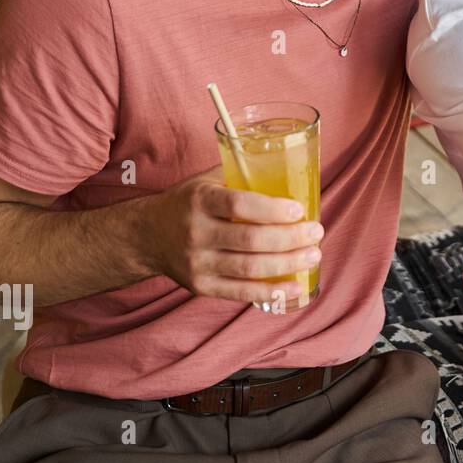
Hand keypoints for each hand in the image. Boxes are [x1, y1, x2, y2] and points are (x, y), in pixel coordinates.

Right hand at [132, 165, 322, 305]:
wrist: (146, 236)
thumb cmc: (189, 202)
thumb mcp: (207, 181)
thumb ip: (242, 174)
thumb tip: (292, 170)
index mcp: (200, 200)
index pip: (239, 204)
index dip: (272, 209)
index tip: (299, 209)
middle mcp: (196, 232)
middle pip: (250, 239)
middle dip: (291, 238)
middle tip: (316, 232)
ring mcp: (197, 263)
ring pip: (249, 267)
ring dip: (288, 263)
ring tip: (313, 255)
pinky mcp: (200, 286)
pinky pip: (240, 292)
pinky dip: (271, 291)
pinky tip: (294, 285)